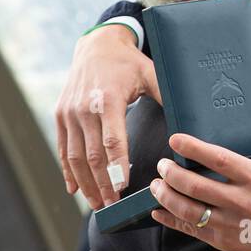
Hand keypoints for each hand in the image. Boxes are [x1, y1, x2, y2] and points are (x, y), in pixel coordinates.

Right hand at [53, 24, 160, 208]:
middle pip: (92, 154)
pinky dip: (68, 171)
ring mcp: (69, 112)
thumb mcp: (151, 74)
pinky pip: (63, 148)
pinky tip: (74, 190)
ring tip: (96, 204)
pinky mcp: (60, 115)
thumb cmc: (129, 64)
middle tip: (111, 206)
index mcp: (108, 99)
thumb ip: (168, 98)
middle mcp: (84, 107)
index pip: (112, 140)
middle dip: (101, 183)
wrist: (97, 45)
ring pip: (74, 156)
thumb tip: (189, 125)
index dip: (116, 166)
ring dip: (85, 183)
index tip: (121, 189)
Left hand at [148, 124, 250, 250]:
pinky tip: (158, 211)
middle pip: (196, 186)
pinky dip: (171, 221)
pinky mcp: (223, 240)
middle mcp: (240, 200)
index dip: (193, 148)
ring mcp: (229, 223)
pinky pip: (191, 230)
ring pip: (189, 210)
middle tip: (161, 164)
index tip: (175, 139)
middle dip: (172, 174)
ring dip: (166, 196)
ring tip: (156, 184)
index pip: (218, 159)